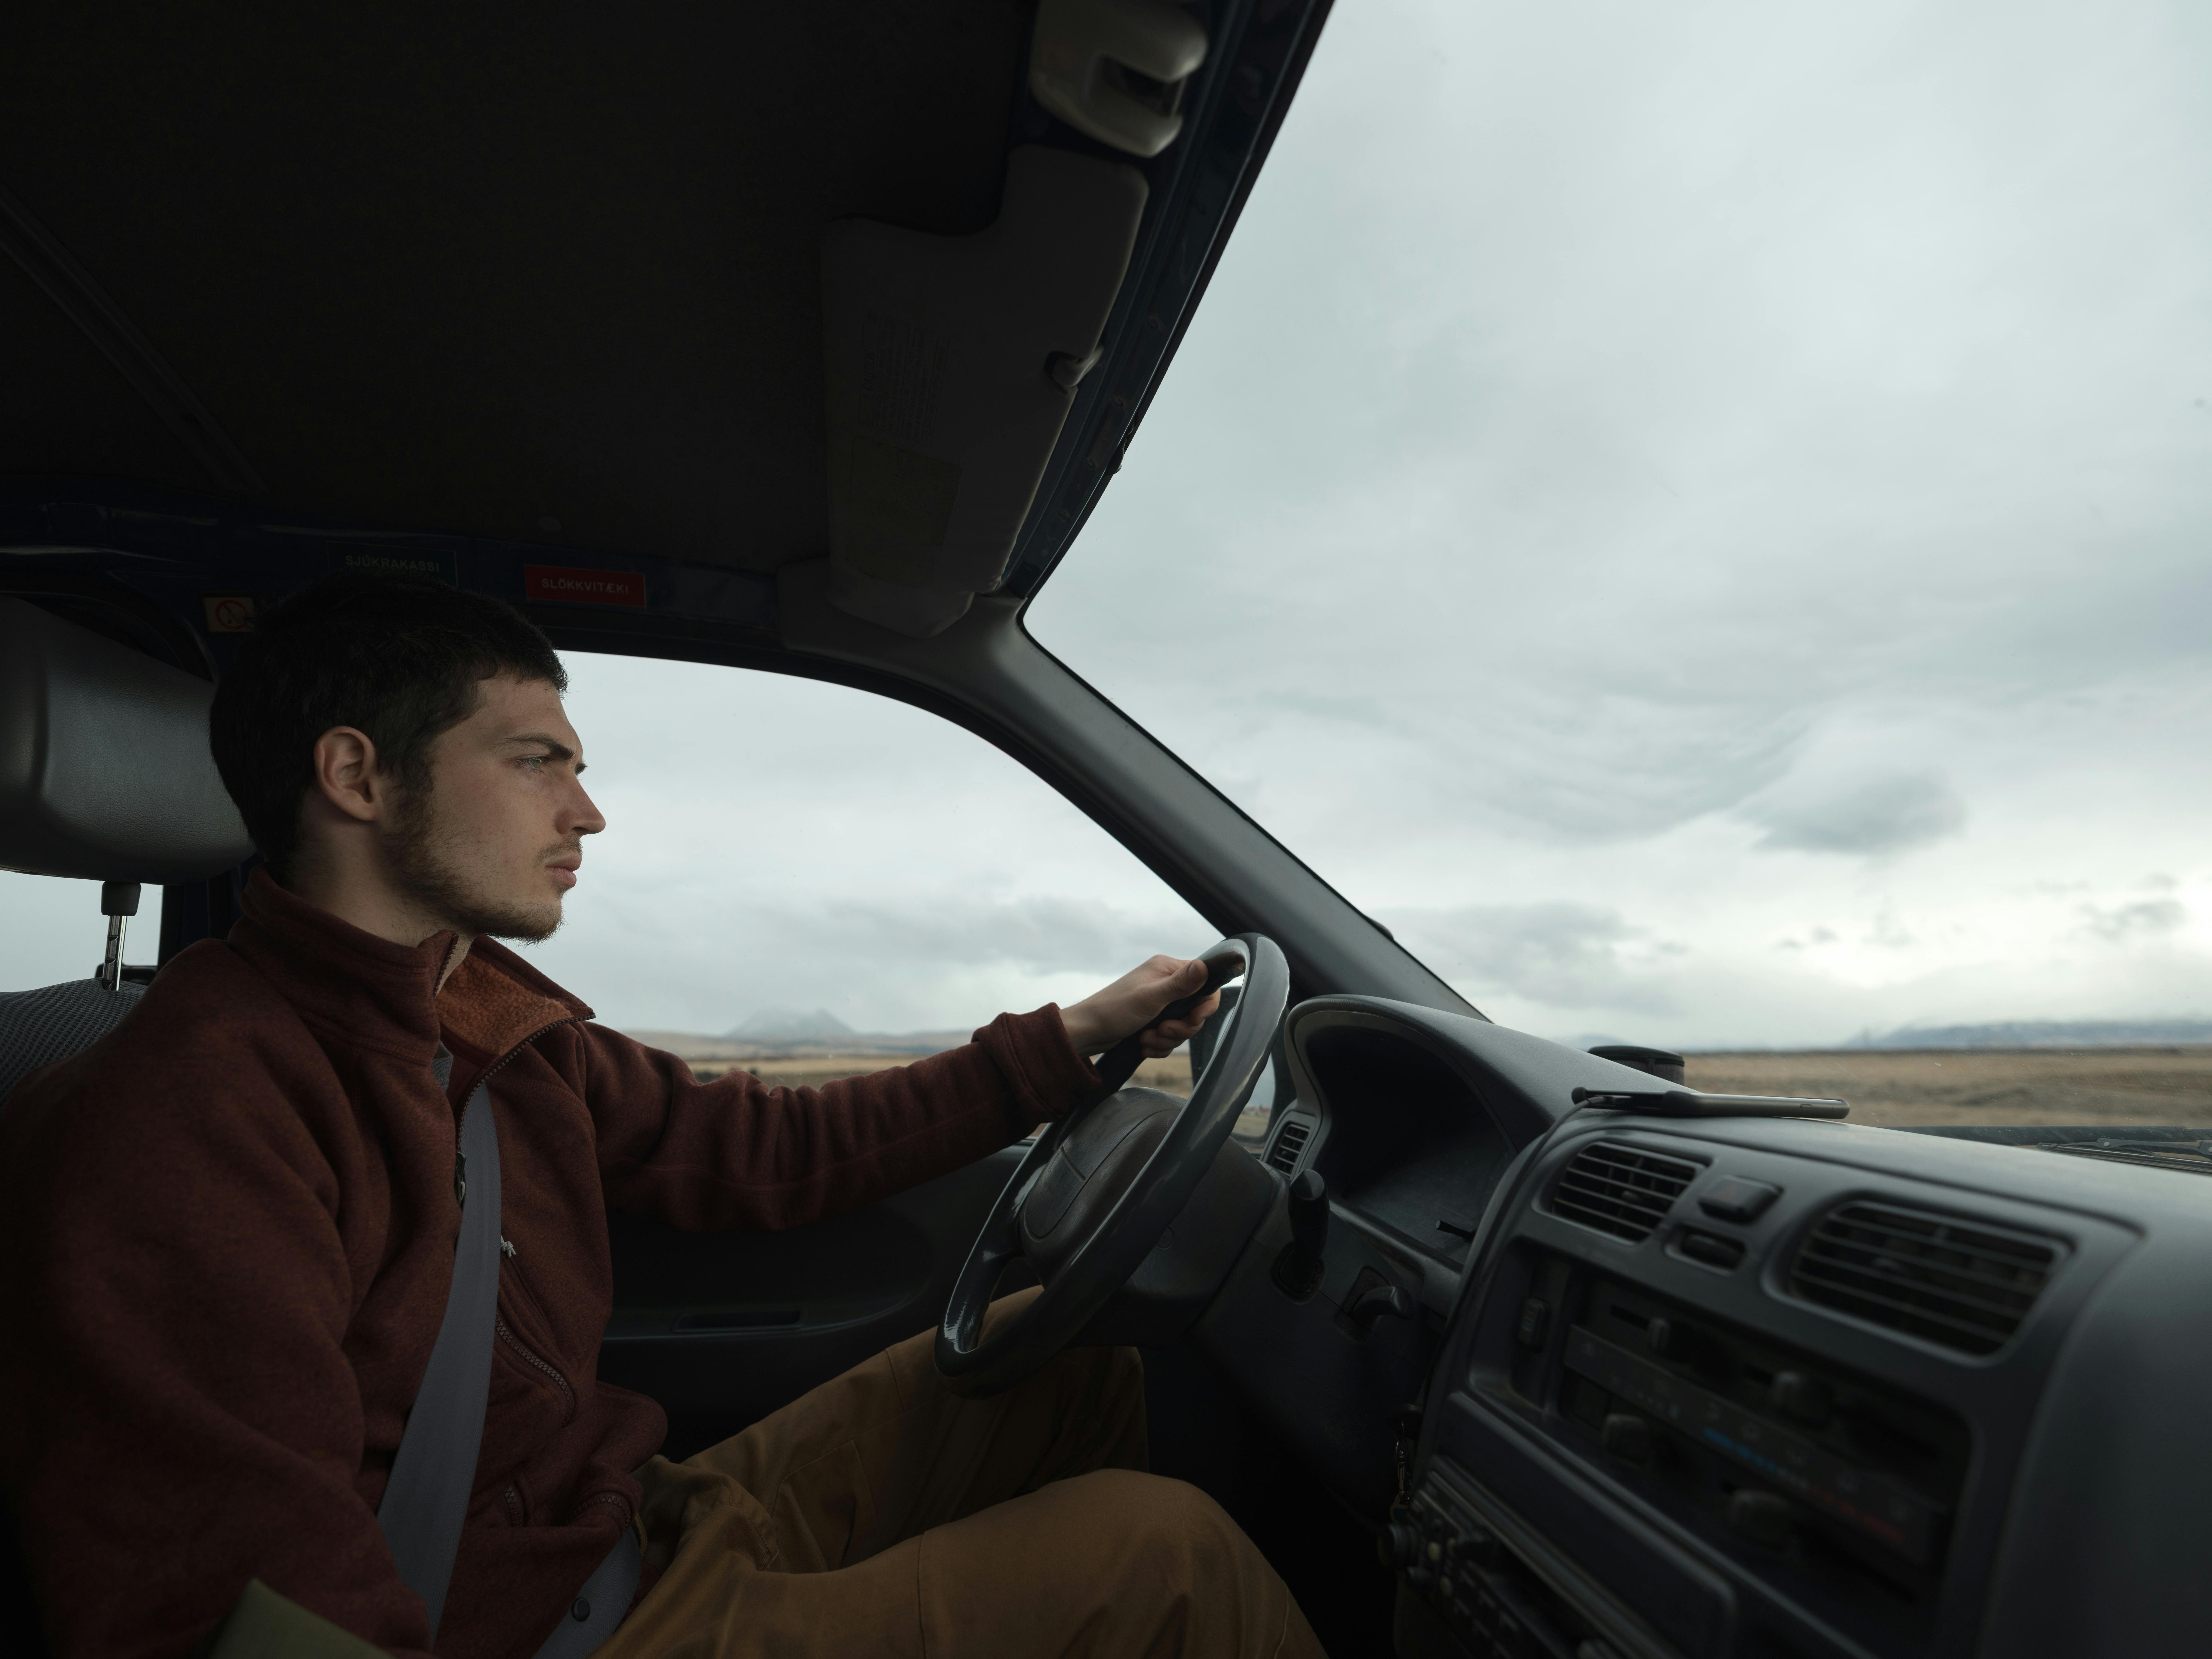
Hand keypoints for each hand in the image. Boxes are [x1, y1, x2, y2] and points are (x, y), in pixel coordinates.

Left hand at [1060, 956, 1222, 1058]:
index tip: (1193, 1018)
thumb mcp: (1150, 997)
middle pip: (1195, 1010)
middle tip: (1162, 1030)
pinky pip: (1170, 1037)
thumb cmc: (1114, 1010)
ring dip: (1167, 1039)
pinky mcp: (1153, 1021)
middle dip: (1181, 1028)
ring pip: (1182, 1027)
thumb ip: (1180, 984)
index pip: (1205, 983)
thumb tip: (1204, 966)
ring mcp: (1159, 1004)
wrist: (1088, 1032)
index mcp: (1167, 969)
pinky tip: (1144, 1045)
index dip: (1205, 1005)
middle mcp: (1166, 984)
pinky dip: (1159, 1045)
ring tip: (1146, 1038)